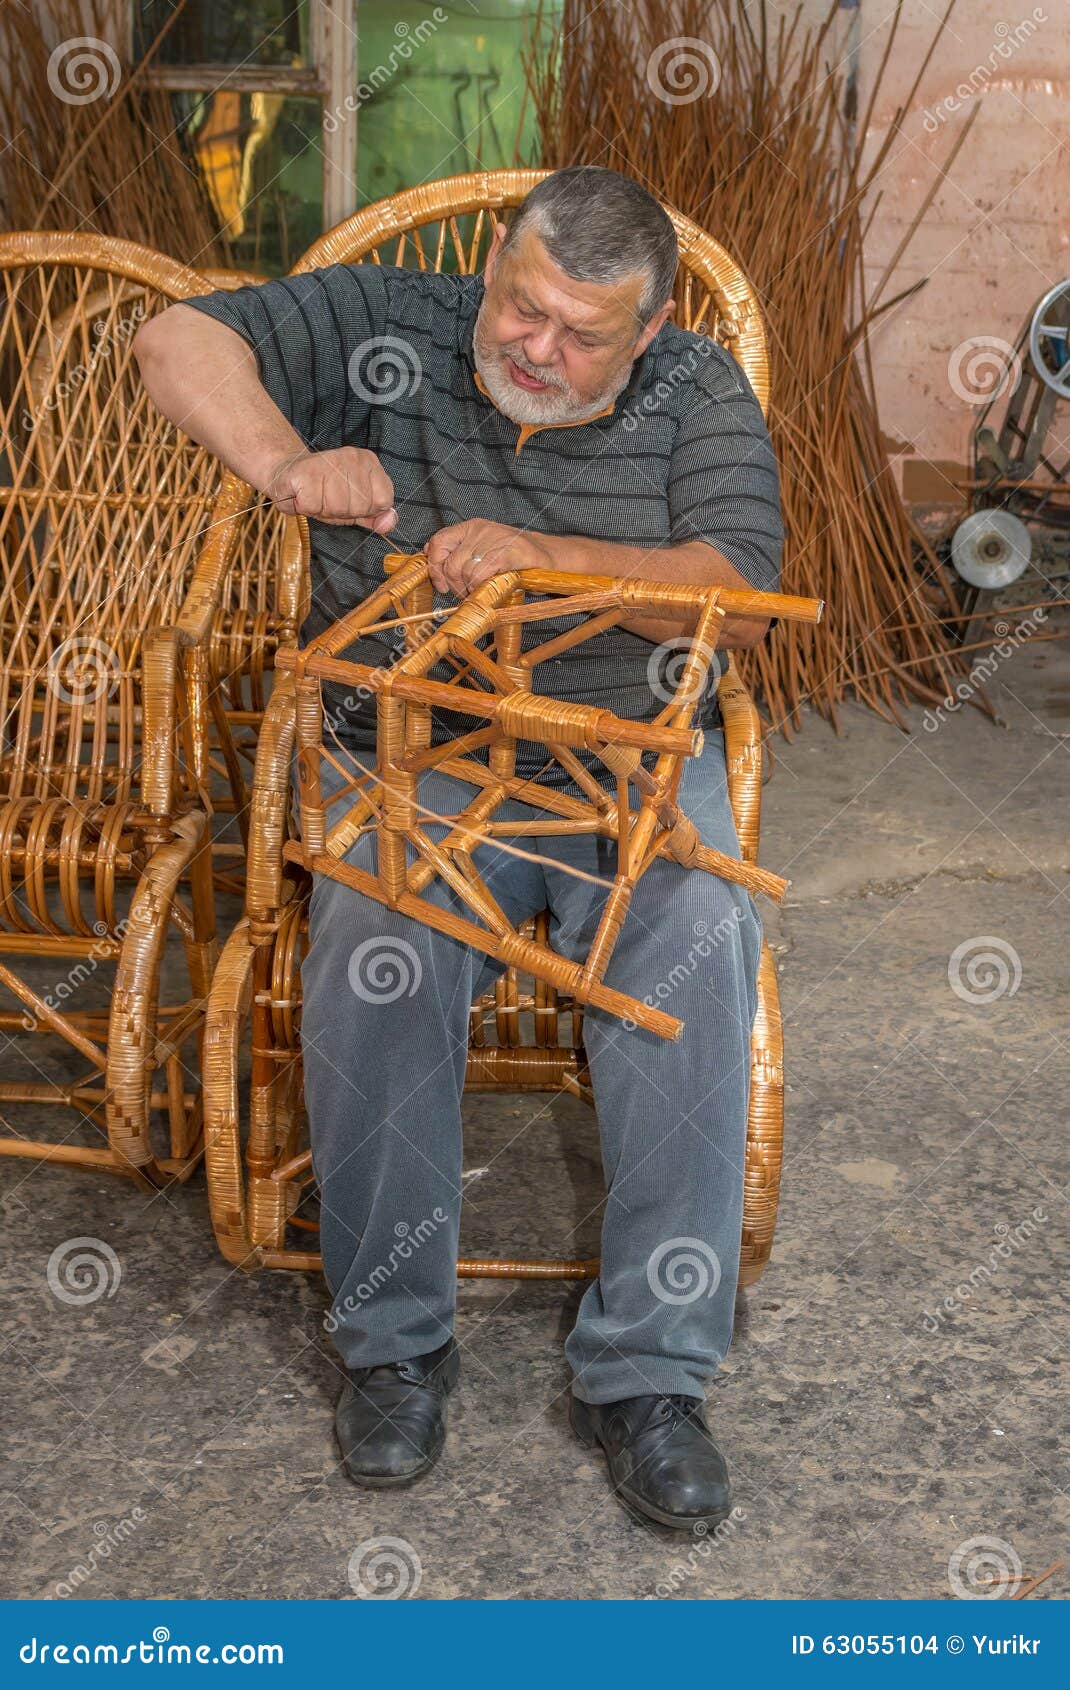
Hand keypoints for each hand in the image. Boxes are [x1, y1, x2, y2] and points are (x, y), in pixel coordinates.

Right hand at [265, 448, 396, 532]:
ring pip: (337, 508)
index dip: (365, 511)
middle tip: (328, 499)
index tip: (350, 502)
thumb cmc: (323, 491)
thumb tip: (389, 523)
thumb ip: (375, 516)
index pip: (383, 501)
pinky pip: (313, 506)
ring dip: (322, 510)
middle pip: (360, 507)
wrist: (287, 474)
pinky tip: (302, 494)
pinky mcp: (306, 470)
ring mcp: (330, 460)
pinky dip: (305, 507)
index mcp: (369, 462)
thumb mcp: (355, 505)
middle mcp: (352, 457)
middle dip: (343, 512)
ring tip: (315, 496)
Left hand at [425, 520, 551, 595]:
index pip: (438, 541)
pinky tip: (490, 588)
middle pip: (450, 564)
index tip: (441, 585)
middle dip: (455, 585)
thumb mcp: (481, 549)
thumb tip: (427, 553)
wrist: (548, 557)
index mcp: (471, 527)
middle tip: (466, 594)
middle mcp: (480, 530)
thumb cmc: (512, 558)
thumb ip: (456, 551)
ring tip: (481, 591)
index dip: (434, 566)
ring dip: (470, 589)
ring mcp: (494, 540)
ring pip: (465, 572)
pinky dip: (481, 587)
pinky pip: (481, 574)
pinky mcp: (507, 553)